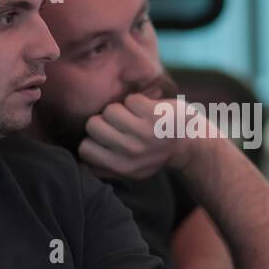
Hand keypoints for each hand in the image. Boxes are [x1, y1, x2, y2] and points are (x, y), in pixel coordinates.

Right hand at [78, 94, 217, 179]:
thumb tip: (78, 165)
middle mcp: (133, 153)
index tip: (108, 138)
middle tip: (122, 125)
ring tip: (136, 118)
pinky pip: (130, 100)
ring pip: (110, 110)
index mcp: (123, 167)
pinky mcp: (156, 116)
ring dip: (121, 109)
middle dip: (105, 120)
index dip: (93, 139)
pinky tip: (150, 111)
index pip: (85, 148)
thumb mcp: (131, 168)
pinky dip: (138, 101)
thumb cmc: (153, 152)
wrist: (190, 142)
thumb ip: (105, 168)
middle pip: (93, 125)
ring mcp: (145, 134)